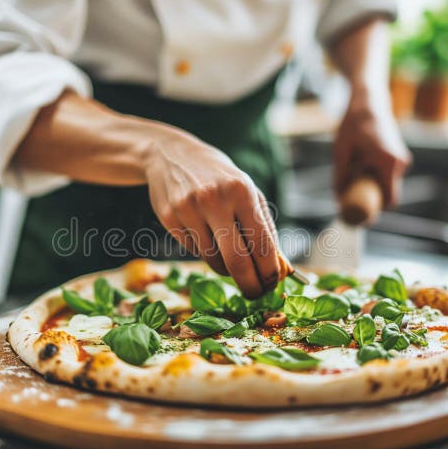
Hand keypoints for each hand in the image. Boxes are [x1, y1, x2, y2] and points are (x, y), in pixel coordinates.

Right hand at [144, 127, 280, 297]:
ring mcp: (188, 209)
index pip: (261, 243)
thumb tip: (278, 267)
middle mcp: (214, 200)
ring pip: (213, 260)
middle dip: (249, 285)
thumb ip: (264, 227)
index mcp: (241, 190)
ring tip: (229, 256)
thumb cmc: (218, 177)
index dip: (270, 271)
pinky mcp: (169, 218)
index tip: (273, 284)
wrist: (170, 155)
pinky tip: (204, 233)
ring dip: (226, 268)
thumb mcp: (247, 191)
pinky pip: (194, 251)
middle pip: (236, 260)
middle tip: (254, 294)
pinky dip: (205, 252)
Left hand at [334, 90, 410, 207]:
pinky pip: (388, 175)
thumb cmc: (353, 126)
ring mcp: (402, 159)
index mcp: (388, 163)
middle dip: (372, 199)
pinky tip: (361, 166)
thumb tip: (338, 201)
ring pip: (388, 184)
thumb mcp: (341, 153)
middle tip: (351, 202)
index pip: (389, 199)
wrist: (368, 102)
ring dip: (372, 185)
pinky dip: (376, 176)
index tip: (362, 217)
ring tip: (353, 173)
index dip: (376, 211)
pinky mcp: (399, 155)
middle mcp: (400, 162)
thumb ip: (340, 178)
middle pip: (388, 194)